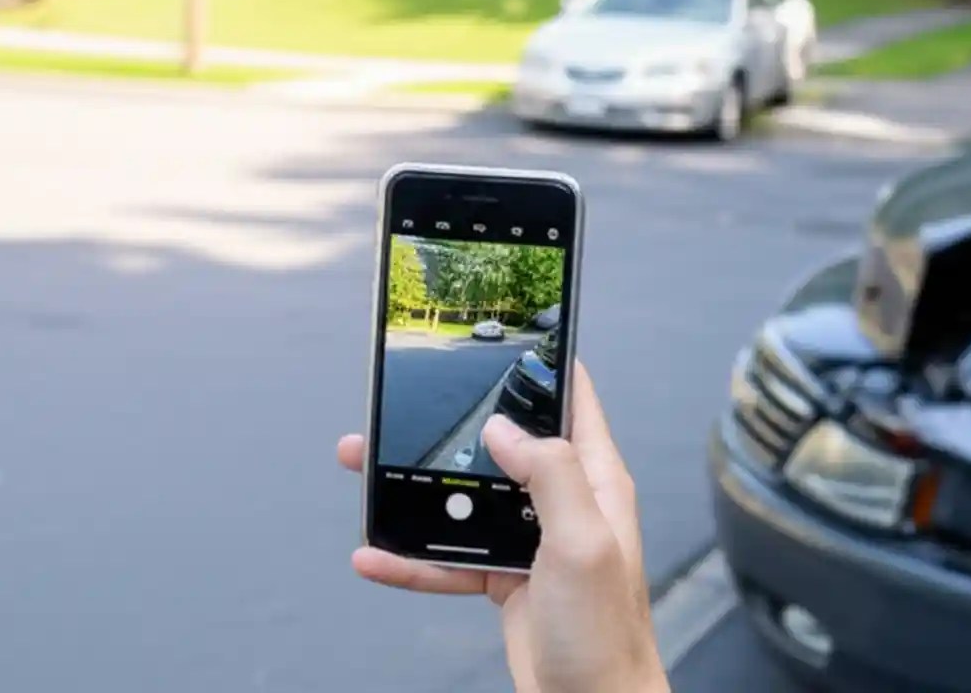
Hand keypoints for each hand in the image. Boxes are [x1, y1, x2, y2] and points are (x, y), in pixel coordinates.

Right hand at [337, 362, 669, 692]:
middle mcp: (563, 503)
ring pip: (464, 498)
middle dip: (449, 428)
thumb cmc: (606, 634)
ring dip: (414, 488)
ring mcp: (531, 540)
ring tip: (364, 471)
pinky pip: (449, 555)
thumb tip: (506, 429)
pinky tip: (375, 555)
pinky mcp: (504, 577)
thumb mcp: (582, 543)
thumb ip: (550, 477)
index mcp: (594, 482)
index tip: (505, 335)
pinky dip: (411, 557)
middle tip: (400, 411)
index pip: (572, 401)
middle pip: (499, 447)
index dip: (542, 365)